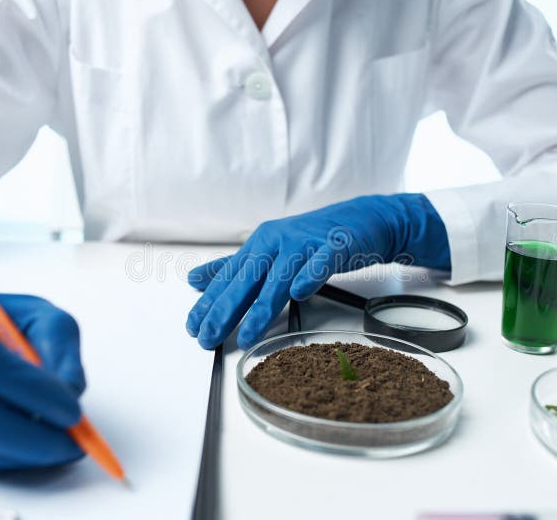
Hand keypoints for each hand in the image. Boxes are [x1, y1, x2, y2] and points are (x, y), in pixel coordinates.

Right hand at [0, 261, 85, 476]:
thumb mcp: (34, 312)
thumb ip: (59, 345)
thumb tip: (71, 392)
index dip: (31, 390)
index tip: (71, 409)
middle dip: (32, 438)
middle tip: (72, 442)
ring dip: (21, 454)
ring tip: (54, 445)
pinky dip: (2, 460)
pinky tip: (25, 448)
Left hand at [185, 194, 449, 348]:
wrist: (363, 220)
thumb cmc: (313, 240)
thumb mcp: (269, 251)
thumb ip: (234, 268)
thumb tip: (194, 278)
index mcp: (259, 244)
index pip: (228, 278)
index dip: (209, 303)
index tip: (193, 328)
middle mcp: (277, 242)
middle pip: (247, 280)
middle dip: (225, 311)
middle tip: (208, 337)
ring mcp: (305, 243)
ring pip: (280, 278)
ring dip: (261, 307)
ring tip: (247, 334)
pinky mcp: (334, 246)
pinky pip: (321, 263)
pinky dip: (310, 276)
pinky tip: (300, 293)